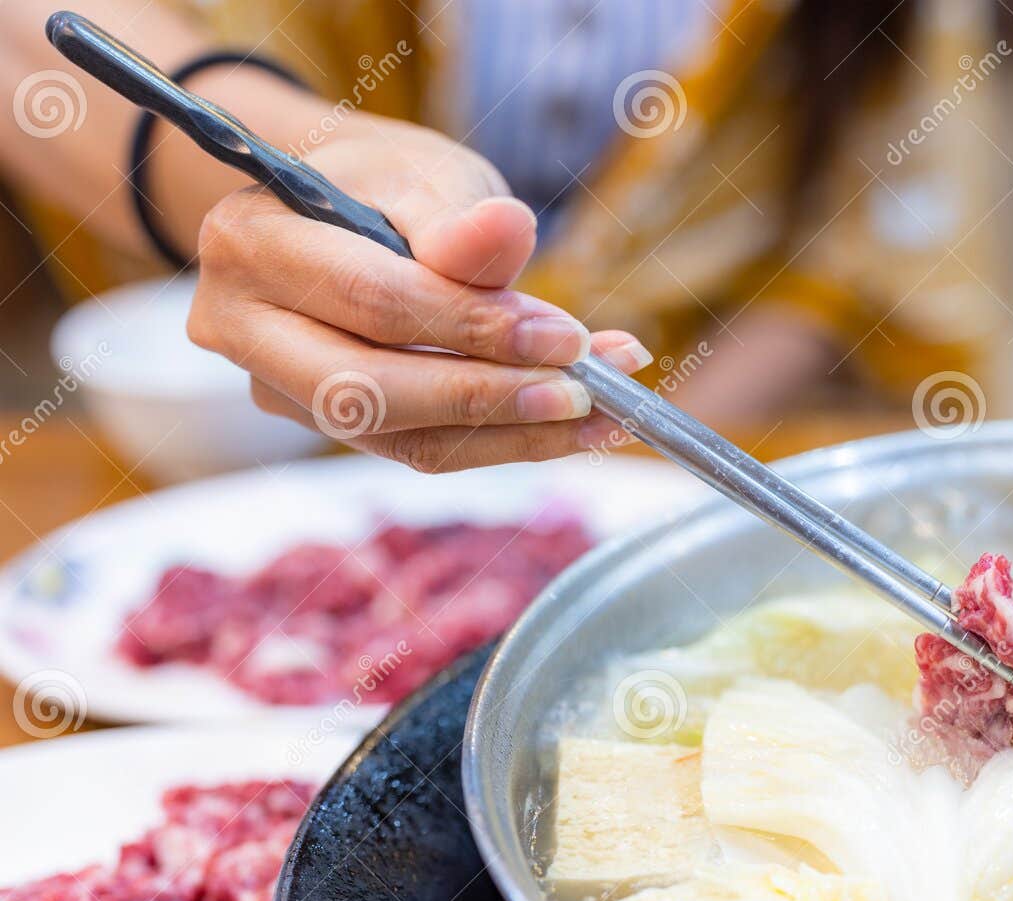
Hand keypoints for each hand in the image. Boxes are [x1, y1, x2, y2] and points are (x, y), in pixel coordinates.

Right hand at [186, 115, 646, 470]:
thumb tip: (507, 232)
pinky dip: (504, 442)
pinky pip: (421, 448)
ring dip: (515, 434)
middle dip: (491, 399)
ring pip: (400, 437)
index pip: (375, 305)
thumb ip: (461, 218)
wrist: (352, 206)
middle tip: (587, 393)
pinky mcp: (329, 424)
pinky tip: (574, 426)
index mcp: (252, 245)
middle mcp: (243, 328)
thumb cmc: (389, 182)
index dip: (477, 329)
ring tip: (605, 413)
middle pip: (372, 392)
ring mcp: (278, 388)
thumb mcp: (428, 174)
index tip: (571, 339)